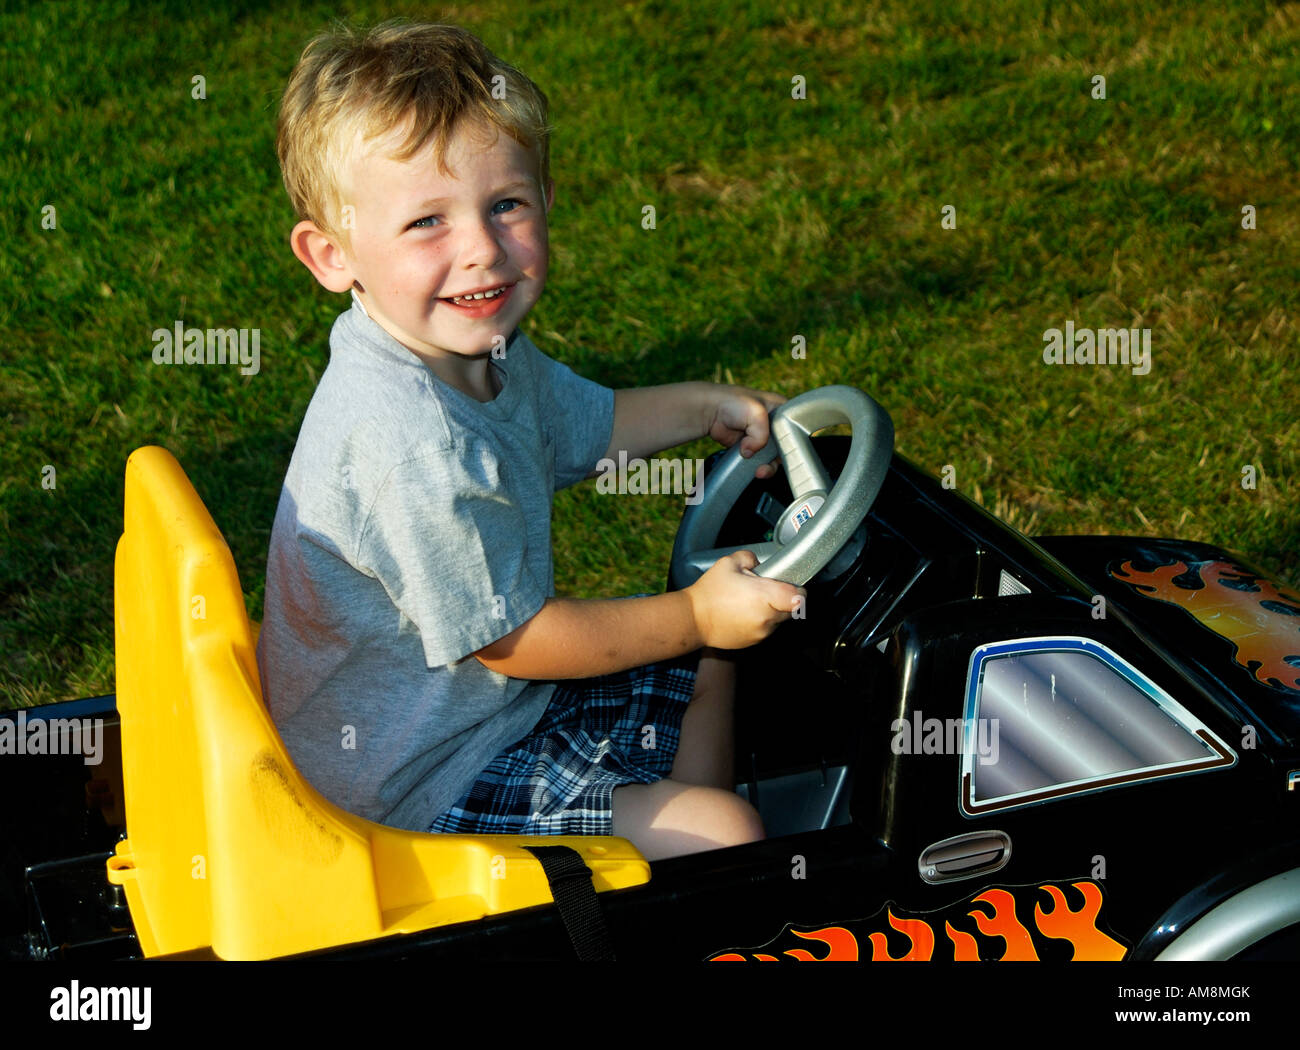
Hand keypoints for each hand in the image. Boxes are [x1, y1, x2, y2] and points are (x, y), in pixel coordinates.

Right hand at [686, 549, 805, 649]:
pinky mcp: (753, 642)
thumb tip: (759, 563)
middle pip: (791, 610)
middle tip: (764, 591)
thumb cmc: (709, 592)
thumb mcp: (728, 563)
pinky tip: (742, 614)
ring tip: (749, 603)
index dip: (798, 590)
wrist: (692, 619)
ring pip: (778, 621)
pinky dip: (759, 622)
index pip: (799, 598)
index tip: (791, 586)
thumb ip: (750, 557)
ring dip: (771, 612)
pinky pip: (765, 630)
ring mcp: (761, 633)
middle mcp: (767, 618)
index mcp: (765, 597)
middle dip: (783, 600)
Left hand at [705, 385, 785, 479]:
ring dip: (766, 465)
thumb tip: (750, 453)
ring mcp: (761, 435)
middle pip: (784, 447)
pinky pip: (757, 459)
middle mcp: (774, 423)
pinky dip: (755, 465)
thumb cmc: (734, 402)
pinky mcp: (749, 445)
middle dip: (776, 460)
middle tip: (766, 468)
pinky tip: (752, 467)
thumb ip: (761, 435)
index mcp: (782, 410)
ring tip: (759, 471)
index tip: (781, 454)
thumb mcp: (757, 414)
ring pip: (771, 456)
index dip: (790, 444)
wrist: (710, 410)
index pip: (795, 431)